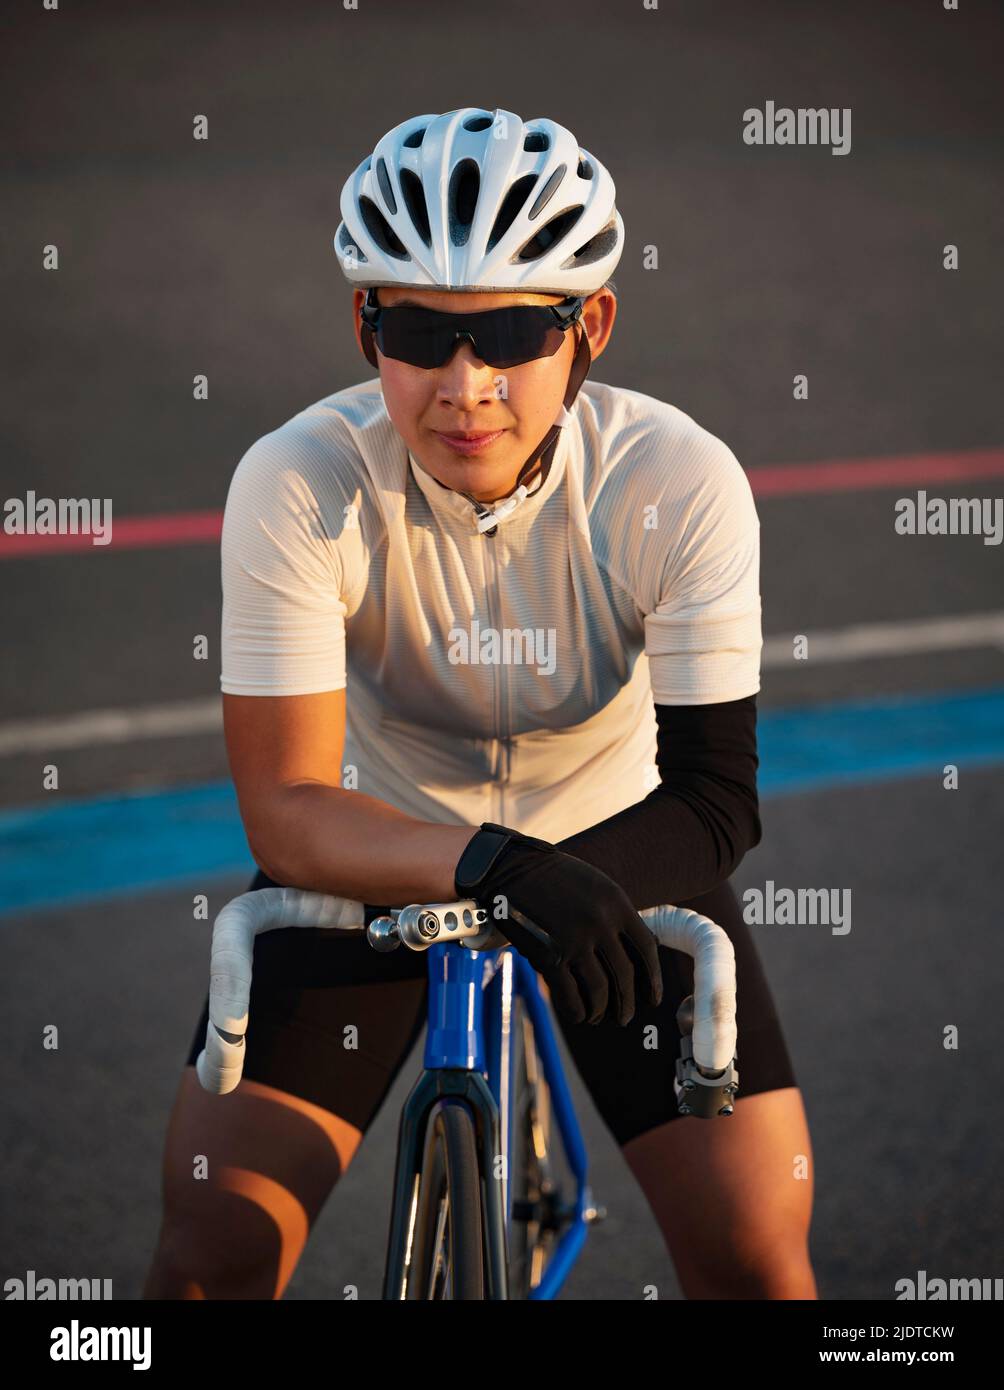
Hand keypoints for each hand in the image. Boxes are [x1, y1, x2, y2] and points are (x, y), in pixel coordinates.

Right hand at [453, 823, 662, 1025]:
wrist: (510, 868)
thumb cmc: (554, 877)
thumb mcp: (595, 885)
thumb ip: (616, 914)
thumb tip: (639, 951)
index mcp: (616, 902)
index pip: (647, 948)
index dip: (653, 978)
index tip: (652, 996)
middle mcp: (600, 922)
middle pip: (625, 975)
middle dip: (628, 1003)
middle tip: (626, 1017)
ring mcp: (574, 940)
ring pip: (600, 991)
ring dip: (601, 1011)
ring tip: (599, 1017)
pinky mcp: (549, 955)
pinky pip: (570, 995)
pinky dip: (577, 1011)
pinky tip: (579, 1015)